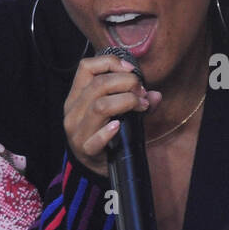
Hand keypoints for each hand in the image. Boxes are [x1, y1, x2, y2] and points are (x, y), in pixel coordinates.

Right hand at [63, 54, 162, 176]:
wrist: (95, 167)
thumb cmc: (107, 133)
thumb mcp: (117, 112)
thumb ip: (136, 100)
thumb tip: (155, 95)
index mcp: (77, 96)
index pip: (86, 67)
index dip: (110, 62)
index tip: (132, 70)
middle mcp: (73, 111)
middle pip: (98, 85)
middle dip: (126, 83)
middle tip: (142, 92)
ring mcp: (77, 131)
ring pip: (99, 106)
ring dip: (126, 102)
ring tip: (141, 105)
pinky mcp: (86, 150)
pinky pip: (96, 138)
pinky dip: (109, 131)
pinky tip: (120, 126)